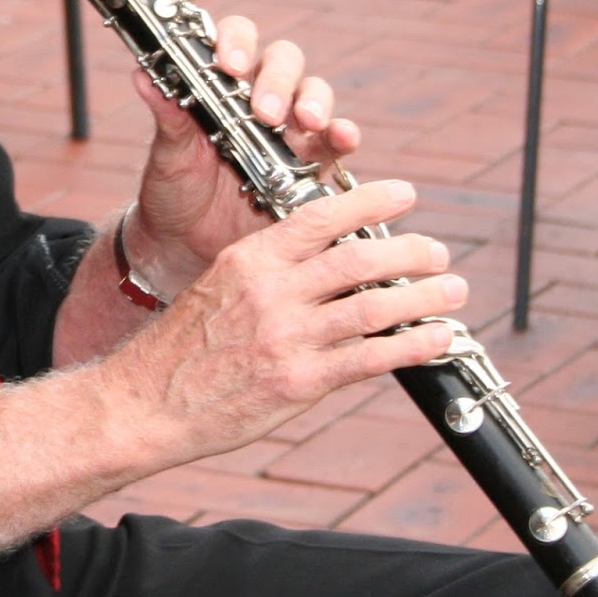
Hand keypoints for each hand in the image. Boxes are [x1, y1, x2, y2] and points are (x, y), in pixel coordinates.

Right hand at [0, 177, 462, 553]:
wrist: (144, 403)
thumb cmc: (181, 346)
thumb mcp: (218, 286)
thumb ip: (271, 271)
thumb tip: (330, 261)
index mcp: (249, 258)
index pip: (321, 217)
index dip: (371, 201)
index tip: (405, 193)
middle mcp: (271, 291)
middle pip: (359, 259)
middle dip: (411, 252)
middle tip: (439, 251)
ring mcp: (287, 337)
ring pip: (374, 307)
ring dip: (424, 297)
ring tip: (453, 289)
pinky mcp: (298, 382)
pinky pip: (370, 358)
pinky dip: (412, 345)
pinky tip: (436, 338)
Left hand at [125, 16, 360, 290]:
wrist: (187, 245)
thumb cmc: (174, 189)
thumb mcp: (168, 154)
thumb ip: (167, 115)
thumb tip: (142, 74)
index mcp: (222, 83)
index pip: (237, 38)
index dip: (237, 40)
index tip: (229, 64)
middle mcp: (260, 97)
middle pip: (284, 61)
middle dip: (278, 79)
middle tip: (264, 110)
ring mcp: (289, 129)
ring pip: (314, 94)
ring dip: (314, 102)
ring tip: (305, 122)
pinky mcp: (310, 164)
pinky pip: (336, 141)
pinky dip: (344, 133)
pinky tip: (342, 136)